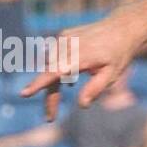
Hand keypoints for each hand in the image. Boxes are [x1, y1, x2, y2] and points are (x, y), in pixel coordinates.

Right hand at [20, 16, 141, 120]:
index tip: (25, 93)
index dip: (40, 83)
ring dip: (53, 85)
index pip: (57, 71)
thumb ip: (96, 88)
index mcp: (82, 56)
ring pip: (51, 67)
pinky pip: (55, 57)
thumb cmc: (118, 55)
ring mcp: (64, 38)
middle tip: (50, 117)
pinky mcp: (63, 36)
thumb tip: (82, 105)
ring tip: (60, 101)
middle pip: (51, 74)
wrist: (121, 29)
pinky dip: (59, 70)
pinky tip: (71, 79)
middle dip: (50, 97)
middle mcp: (69, 45)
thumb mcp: (113, 74)